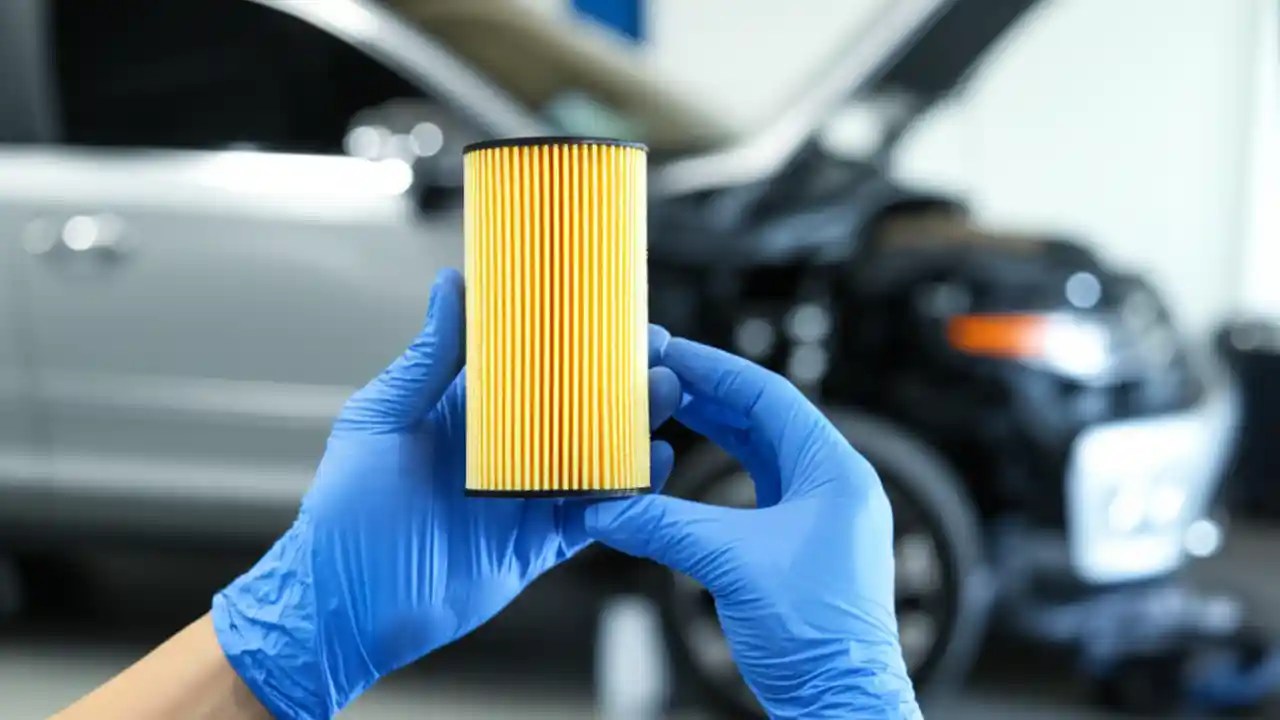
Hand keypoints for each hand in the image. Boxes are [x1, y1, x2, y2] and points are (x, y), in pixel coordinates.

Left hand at [212, 269, 680, 717]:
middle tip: (653, 345)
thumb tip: (450, 288)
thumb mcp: (381, 422)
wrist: (345, 608)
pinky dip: (627, 490)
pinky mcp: (535, 544)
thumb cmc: (345, 513)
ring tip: (663, 391)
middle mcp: (498, 451)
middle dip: (611, 376)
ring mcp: (520, 497)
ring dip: (629, 425)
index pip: (521, 362)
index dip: (560, 335)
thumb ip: (426, 361)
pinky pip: (593, 513)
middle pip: (568, 404)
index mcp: (460, 413)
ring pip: (590, 453)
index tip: (599, 303)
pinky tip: (657, 462)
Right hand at [587, 338, 918, 718]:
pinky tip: (686, 465)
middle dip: (710, 395)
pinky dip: (718, 471)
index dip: (717, 370)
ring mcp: (819, 515)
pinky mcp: (800, 543)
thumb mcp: (731, 564)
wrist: (840, 701)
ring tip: (667, 405)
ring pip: (759, 451)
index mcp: (837, 472)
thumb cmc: (815, 635)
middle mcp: (833, 485)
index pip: (771, 397)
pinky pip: (756, 487)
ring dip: (713, 428)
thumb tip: (604, 509)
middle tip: (660, 373)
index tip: (673, 351)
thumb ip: (665, 527)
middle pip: (764, 419)